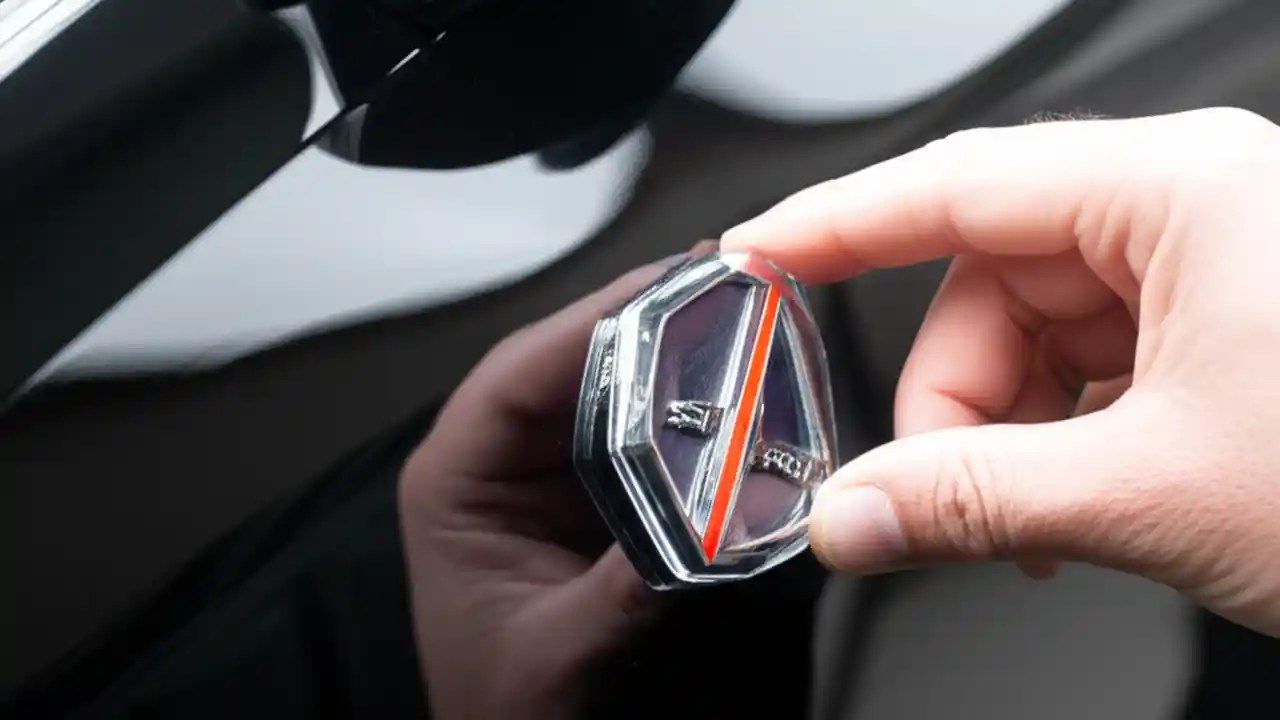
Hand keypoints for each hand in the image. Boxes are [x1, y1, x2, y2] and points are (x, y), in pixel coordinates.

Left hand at [398, 255, 697, 718]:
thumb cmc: (503, 711)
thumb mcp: (564, 650)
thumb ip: (635, 582)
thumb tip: (716, 514)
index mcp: (452, 483)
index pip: (516, 374)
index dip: (593, 320)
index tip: (666, 286)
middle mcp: (491, 463)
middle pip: (565, 364)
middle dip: (641, 322)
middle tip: (716, 284)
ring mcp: (539, 475)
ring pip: (602, 388)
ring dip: (663, 356)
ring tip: (730, 319)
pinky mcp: (583, 495)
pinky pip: (632, 430)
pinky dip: (677, 407)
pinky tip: (723, 387)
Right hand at [722, 108, 1279, 636]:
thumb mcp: (1154, 490)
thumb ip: (971, 500)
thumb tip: (852, 515)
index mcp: (1179, 189)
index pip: (954, 187)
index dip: (834, 225)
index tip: (753, 255)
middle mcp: (1192, 210)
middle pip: (988, 286)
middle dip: (946, 401)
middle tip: (919, 494)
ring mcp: (1211, 270)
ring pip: (1035, 341)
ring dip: (1005, 437)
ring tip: (1027, 525)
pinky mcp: (1224, 333)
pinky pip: (1090, 372)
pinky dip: (1058, 444)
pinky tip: (1072, 510)